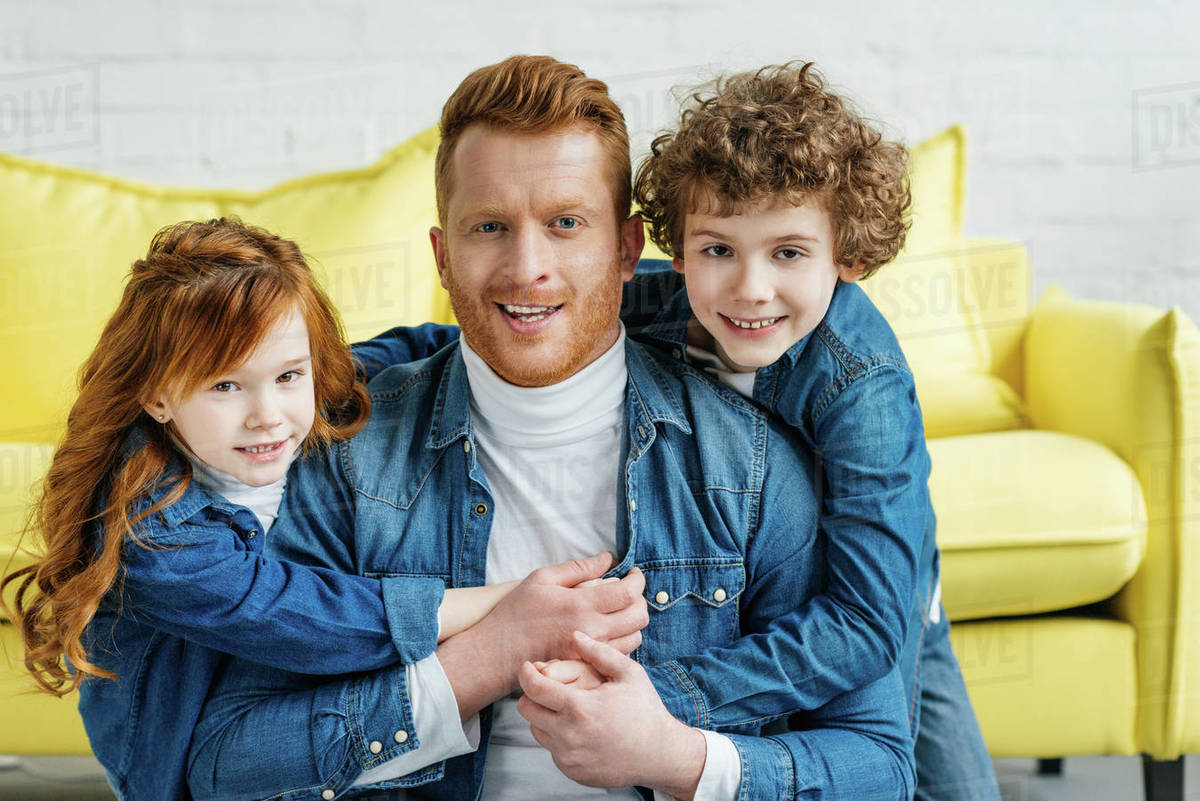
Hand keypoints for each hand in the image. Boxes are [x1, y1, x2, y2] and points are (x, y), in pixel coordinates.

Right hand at [461, 553, 647, 691]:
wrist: (497, 653)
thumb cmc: (516, 612)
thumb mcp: (542, 579)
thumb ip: (578, 568)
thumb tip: (607, 559)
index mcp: (581, 605)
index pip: (628, 592)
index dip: (638, 580)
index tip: (634, 573)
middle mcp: (592, 631)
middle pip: (638, 616)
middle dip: (641, 599)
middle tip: (629, 591)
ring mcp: (591, 653)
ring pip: (634, 638)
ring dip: (633, 621)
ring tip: (620, 610)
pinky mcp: (587, 667)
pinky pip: (620, 655)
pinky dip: (622, 640)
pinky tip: (608, 630)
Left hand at [517, 631, 706, 798]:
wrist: (660, 754)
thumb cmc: (646, 710)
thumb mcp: (629, 674)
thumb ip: (599, 653)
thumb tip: (575, 636)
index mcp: (580, 708)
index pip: (534, 689)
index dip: (526, 674)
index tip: (529, 667)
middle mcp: (569, 735)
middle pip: (527, 710)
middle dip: (533, 694)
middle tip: (548, 686)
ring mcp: (569, 756)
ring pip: (536, 730)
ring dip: (544, 716)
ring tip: (566, 707)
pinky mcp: (572, 771)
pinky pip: (551, 749)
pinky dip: (557, 736)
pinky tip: (579, 728)